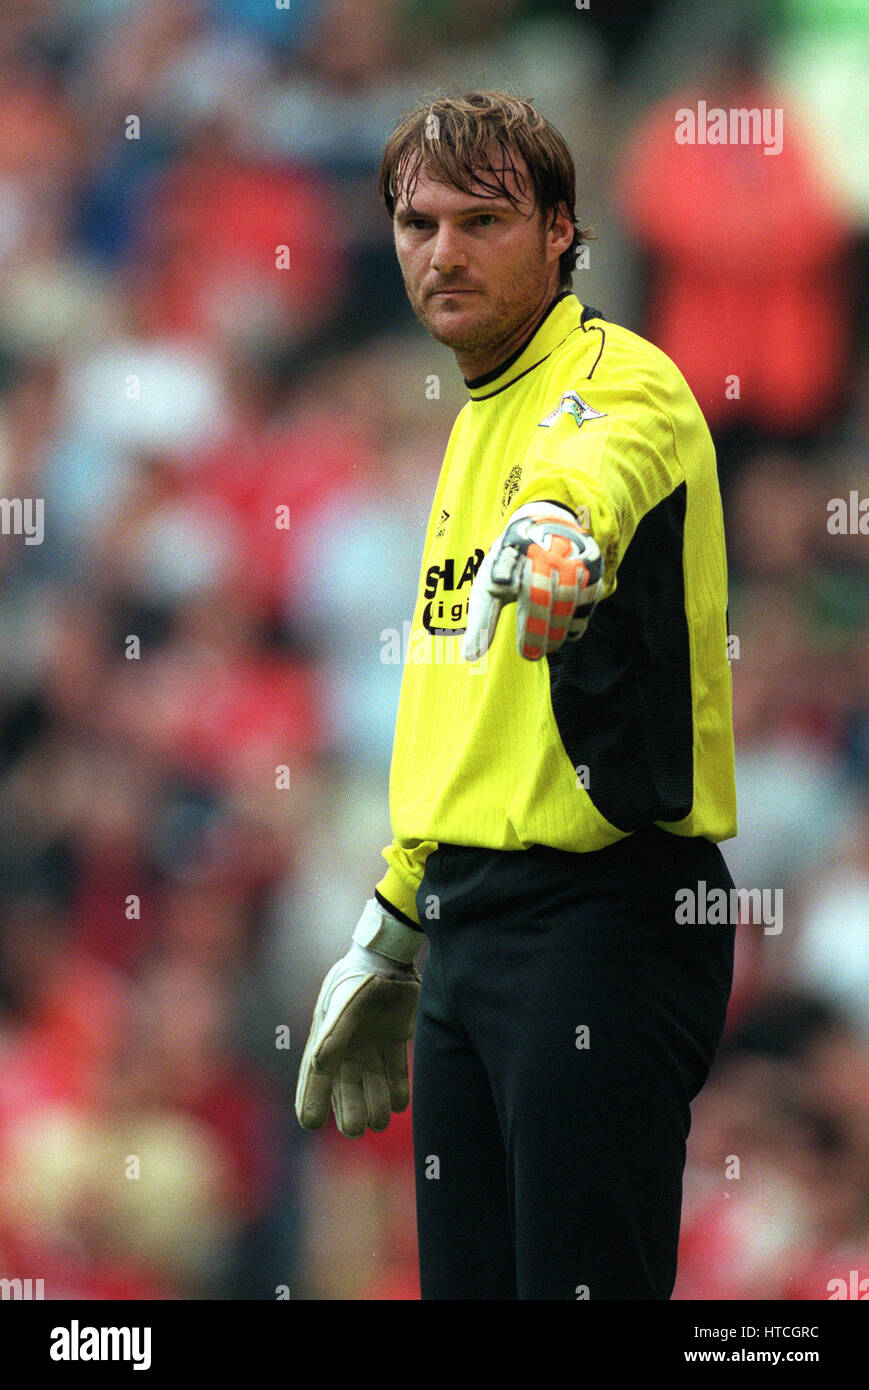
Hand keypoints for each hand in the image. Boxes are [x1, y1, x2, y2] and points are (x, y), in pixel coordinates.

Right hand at [295, 899, 421, 1138]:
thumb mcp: (346, 1005)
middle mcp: (348, 1044)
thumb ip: (335, 1035)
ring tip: (381, 1119)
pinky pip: (395, 1070)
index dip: (311, 1098)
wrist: (391, 956)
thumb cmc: (361, 979)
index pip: (315, 1075)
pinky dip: (397, 1088)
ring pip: (372, 1082)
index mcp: (328, 1037)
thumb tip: (319, 1066)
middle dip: (350, 1110)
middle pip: (346, 1085)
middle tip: (356, 1130)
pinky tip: (400, 1105)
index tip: (309, 1123)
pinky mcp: (395, 1038)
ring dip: (376, 1102)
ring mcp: (372, 1042)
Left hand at [462, 501, 603, 661]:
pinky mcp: (590, 564)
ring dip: (557, 628)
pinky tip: (567, 634)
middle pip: (538, 590)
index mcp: (508, 553)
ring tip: (548, 649)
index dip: (502, 574)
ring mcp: (567, 555)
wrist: (544, 525)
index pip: (503, 566)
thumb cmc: (510, 568)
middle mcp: (539, 550)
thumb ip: (482, 622)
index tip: (500, 586)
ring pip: (567, 596)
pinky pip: (588, 596)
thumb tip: (470, 657)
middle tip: (529, 655)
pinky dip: (578, 619)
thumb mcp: (490, 587)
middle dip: (535, 627)